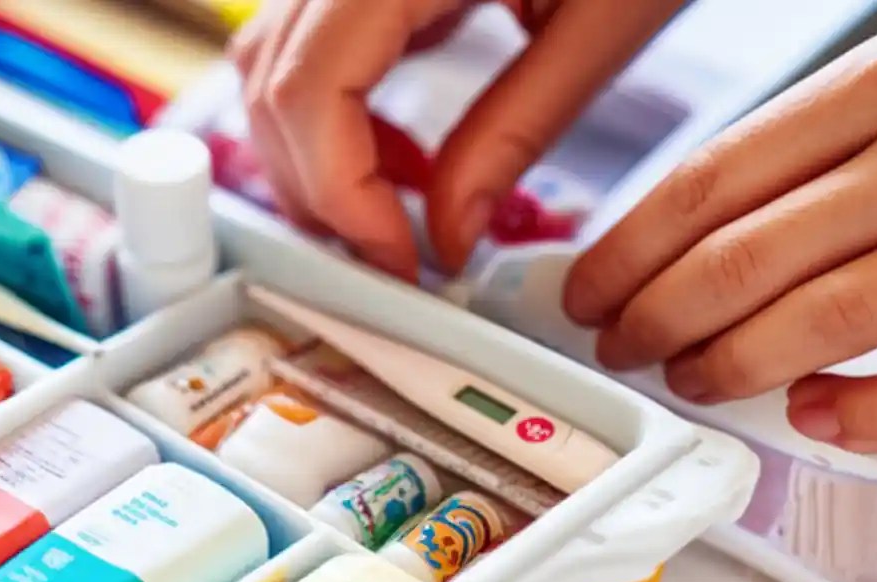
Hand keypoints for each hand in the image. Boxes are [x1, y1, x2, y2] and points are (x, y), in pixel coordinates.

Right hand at [230, 0, 681, 280]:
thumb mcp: (603, 23)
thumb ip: (516, 131)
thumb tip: (448, 234)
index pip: (310, 90)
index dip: (340, 195)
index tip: (398, 262)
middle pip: (273, 86)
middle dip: (321, 190)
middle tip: (393, 255)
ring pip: (273, 69)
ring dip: (318, 157)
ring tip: (401, 207)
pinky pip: (311, 48)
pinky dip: (337, 118)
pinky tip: (403, 154)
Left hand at [564, 24, 876, 452]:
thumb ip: (810, 156)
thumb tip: (681, 237)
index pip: (710, 180)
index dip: (628, 250)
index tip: (586, 294)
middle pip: (744, 255)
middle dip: (659, 318)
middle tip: (625, 349)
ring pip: (825, 315)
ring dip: (737, 365)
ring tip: (696, 382)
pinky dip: (867, 409)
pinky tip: (818, 419)